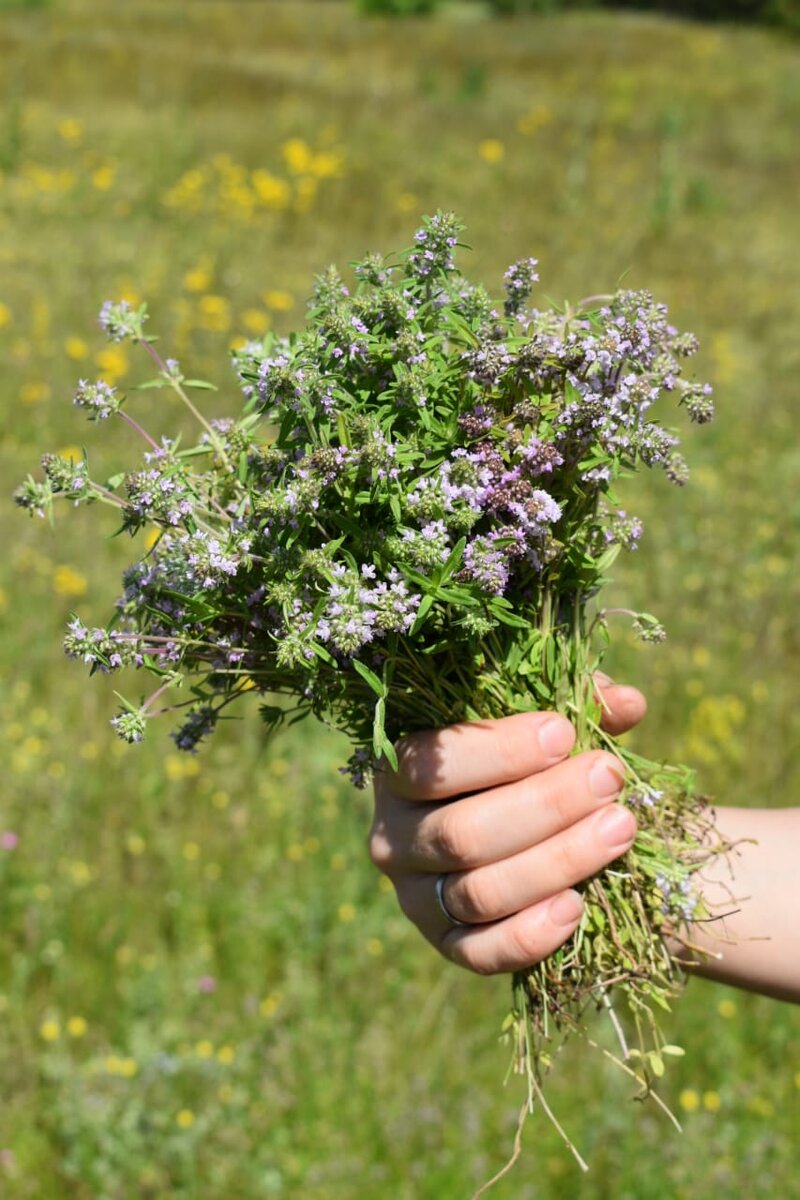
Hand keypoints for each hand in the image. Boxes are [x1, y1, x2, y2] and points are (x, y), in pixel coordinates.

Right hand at [369, 676, 645, 974]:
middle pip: (463, 832)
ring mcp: (416, 899)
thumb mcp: (538, 726)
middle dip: (545, 805)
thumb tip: (626, 704)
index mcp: (398, 772)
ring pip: (479, 892)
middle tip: (609, 779)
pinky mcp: (446, 946)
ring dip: (557, 861)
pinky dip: (529, 935)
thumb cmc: (521, 762)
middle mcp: (394, 838)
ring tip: (621, 828)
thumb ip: (577, 704)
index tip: (564, 733)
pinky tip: (578, 904)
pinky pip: (481, 953)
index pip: (433, 764)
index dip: (498, 750)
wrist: (516, 834)